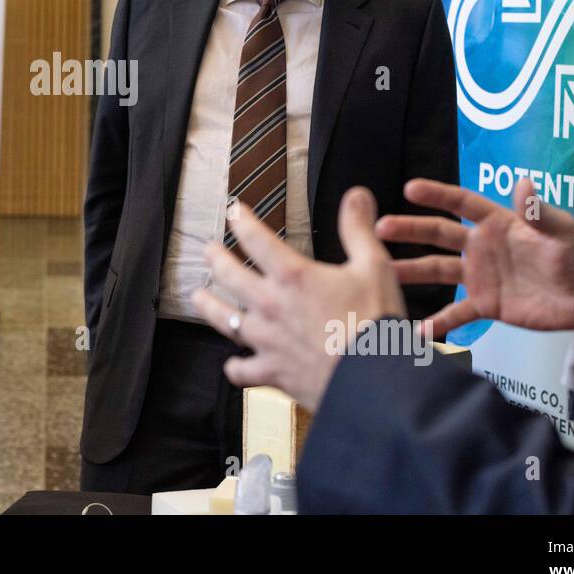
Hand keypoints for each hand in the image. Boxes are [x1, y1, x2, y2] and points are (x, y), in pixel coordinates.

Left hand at [191, 187, 404, 411]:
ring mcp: (267, 340)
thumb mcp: (373, 267)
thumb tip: (357, 196)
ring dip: (209, 306)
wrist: (374, 378)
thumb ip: (358, 230)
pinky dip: (235, 367)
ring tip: (198, 297)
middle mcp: (271, 305)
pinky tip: (232, 364)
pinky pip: (242, 370)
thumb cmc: (375, 323)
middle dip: (215, 258)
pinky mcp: (272, 372)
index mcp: (292, 276)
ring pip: (225, 320)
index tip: (233, 212)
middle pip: (229, 275)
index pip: (256, 239)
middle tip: (208, 250)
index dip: (241, 220)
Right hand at [374, 177, 573, 334]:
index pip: (461, 203)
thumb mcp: (562, 232)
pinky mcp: (485, 305)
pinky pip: (456, 313)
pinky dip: (438, 322)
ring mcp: (479, 276)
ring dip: (410, 271)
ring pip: (437, 270)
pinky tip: (417, 330)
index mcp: (497, 222)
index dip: (437, 195)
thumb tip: (523, 183)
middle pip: (438, 234)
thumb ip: (539, 212)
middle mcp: (481, 246)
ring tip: (383, 272)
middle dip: (409, 230)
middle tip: (379, 228)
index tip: (410, 188)